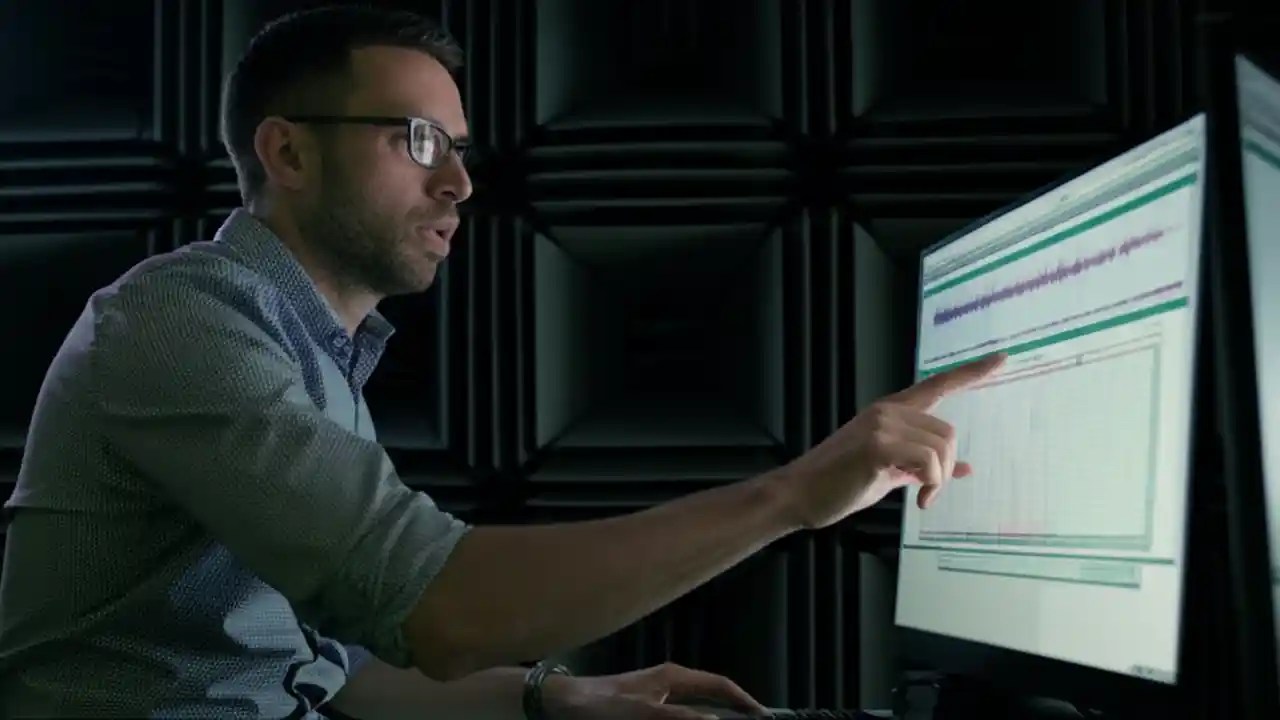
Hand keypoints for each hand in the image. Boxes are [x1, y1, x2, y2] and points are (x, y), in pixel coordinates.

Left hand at [542, 661, 768, 718]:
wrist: (564, 703)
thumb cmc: (604, 705)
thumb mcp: (646, 714)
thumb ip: (682, 718)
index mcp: (674, 677)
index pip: (721, 685)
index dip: (745, 701)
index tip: (764, 716)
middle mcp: (669, 682)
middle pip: (711, 695)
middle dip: (731, 710)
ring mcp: (656, 693)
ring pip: (694, 706)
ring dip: (710, 716)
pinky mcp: (644, 706)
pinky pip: (677, 713)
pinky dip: (689, 718)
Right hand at [774, 352, 1005, 528]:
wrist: (799, 494)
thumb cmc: (840, 484)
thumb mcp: (890, 473)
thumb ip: (923, 465)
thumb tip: (963, 469)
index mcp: (891, 411)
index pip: (938, 384)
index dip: (971, 372)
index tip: (1002, 359)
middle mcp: (888, 410)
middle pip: (948, 432)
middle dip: (945, 468)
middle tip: (928, 492)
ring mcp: (882, 424)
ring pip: (941, 447)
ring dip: (938, 479)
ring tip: (920, 496)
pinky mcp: (877, 444)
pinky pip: (927, 461)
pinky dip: (931, 484)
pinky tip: (919, 499)